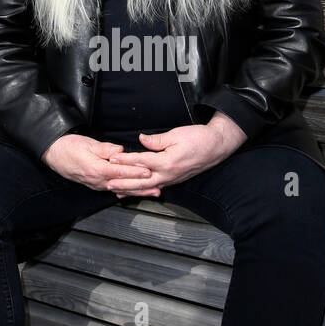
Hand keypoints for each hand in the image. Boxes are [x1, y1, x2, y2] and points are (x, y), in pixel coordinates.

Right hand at [40, 133, 161, 195]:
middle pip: (124, 185)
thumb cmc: (68, 147)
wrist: (53, 154)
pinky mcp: (95, 184)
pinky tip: (135, 193)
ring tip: (152, 192)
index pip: (120, 172)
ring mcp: (96, 184)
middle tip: (158, 188)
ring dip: (137, 191)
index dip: (135, 171)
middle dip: (142, 187)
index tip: (148, 171)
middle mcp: (97, 180)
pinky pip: (114, 189)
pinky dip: (126, 191)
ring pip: (121, 190)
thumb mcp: (87, 144)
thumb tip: (120, 151)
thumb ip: (105, 149)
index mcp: (96, 169)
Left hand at [104, 114, 247, 195]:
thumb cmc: (199, 138)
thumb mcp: (176, 134)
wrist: (217, 146)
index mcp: (167, 161)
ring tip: (117, 191)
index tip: (111, 158)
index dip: (125, 160)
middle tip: (107, 183)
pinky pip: (156, 187)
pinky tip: (136, 191)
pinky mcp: (175, 180)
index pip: (141, 161)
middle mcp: (169, 174)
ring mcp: (173, 179)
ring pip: (148, 187)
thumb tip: (141, 140)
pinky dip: (144, 190)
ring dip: (131, 189)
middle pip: (141, 181)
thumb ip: (157, 140)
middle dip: (123, 182)